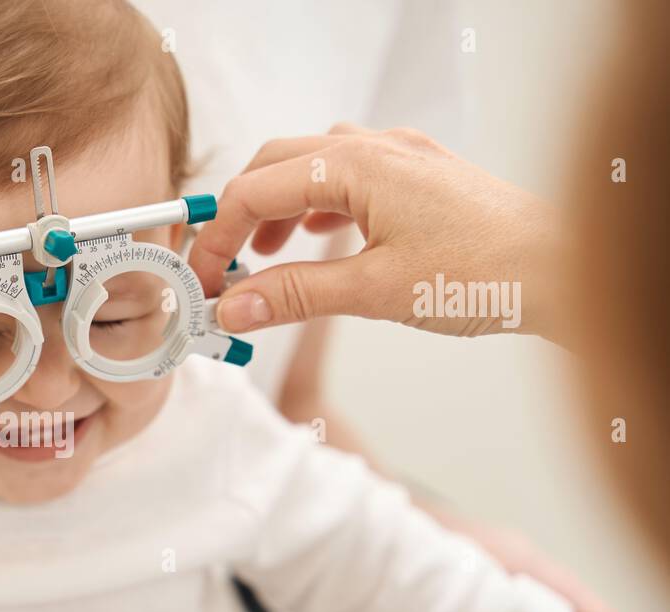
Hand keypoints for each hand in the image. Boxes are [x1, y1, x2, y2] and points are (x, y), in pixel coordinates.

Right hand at [189, 124, 563, 340]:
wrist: (564, 270)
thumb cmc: (486, 270)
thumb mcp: (373, 289)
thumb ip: (294, 295)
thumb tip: (234, 307)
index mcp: (355, 165)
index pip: (254, 191)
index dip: (217, 237)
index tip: (203, 281)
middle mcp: (375, 148)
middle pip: (275, 165)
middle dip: (238, 216)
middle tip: (220, 268)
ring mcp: (401, 157)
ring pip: (312, 166)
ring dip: (277, 207)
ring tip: (263, 258)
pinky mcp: (420, 176)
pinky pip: (349, 176)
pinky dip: (318, 205)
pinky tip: (320, 240)